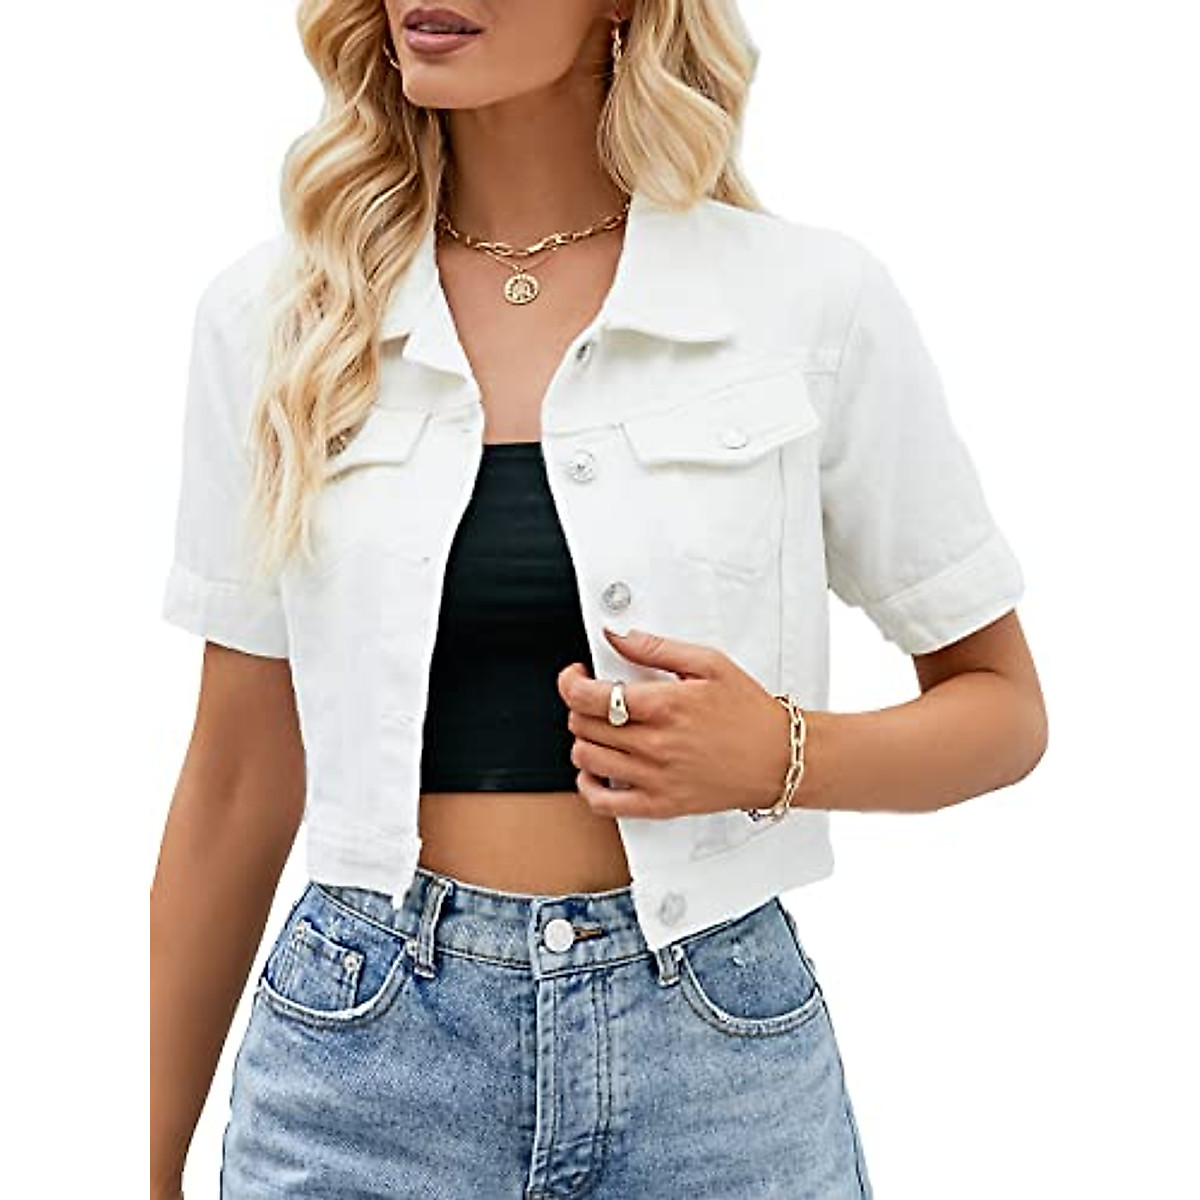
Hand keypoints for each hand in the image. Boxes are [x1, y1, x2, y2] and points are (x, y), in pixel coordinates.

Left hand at [556, 627, 793, 818]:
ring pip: (587, 759)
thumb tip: (617, 636)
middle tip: (595, 699)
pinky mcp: (660, 804)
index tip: (576, 676)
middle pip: (584, 725)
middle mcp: (655, 744)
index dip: (570, 683)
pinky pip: (603, 803)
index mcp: (664, 705)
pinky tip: (597, 771)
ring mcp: (655, 777)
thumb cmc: (748, 712)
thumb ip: (656, 648)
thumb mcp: (708, 664)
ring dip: (584, 740)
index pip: (589, 697)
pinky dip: (588, 786)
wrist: (779, 758)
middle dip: (580, 706)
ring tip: (601, 730)